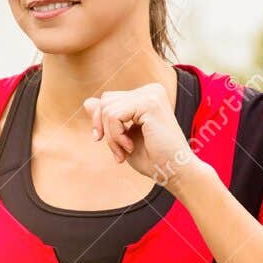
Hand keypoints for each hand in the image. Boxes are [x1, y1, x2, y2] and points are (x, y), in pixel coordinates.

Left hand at [82, 81, 199, 190]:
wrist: (175, 172)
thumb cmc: (153, 159)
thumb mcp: (122, 136)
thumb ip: (108, 118)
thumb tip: (87, 101)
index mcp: (146, 95)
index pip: (108, 100)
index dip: (101, 123)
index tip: (108, 144)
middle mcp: (151, 90)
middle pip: (105, 100)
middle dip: (104, 128)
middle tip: (118, 151)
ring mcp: (151, 94)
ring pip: (107, 109)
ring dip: (111, 137)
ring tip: (125, 151)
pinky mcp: (150, 104)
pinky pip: (114, 115)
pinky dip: (116, 136)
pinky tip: (130, 147)